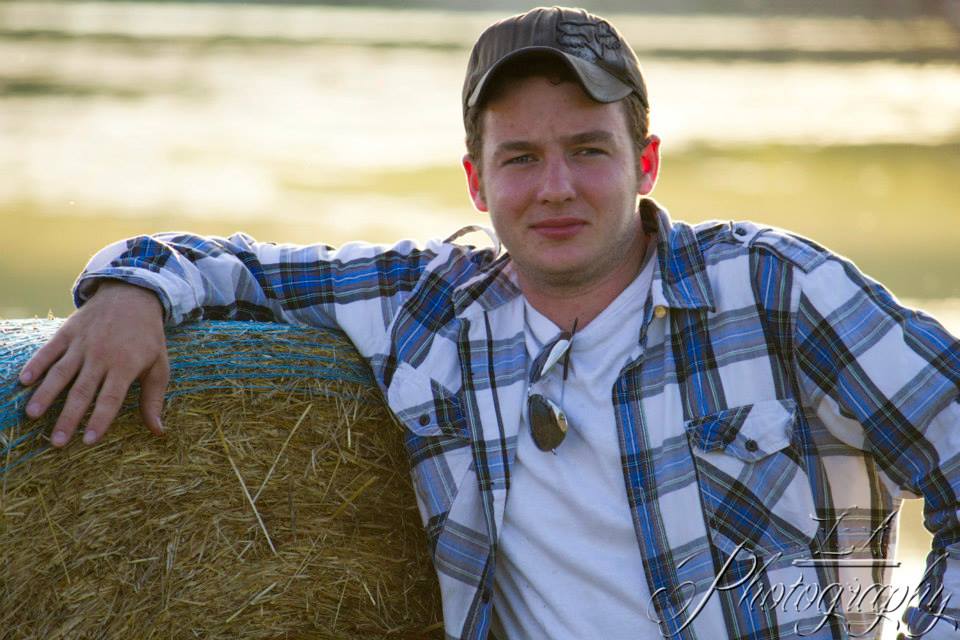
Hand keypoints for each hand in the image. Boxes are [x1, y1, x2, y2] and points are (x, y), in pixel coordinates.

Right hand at [18, 280, 169, 445]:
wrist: (133, 295)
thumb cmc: (148, 337)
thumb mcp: (159, 365)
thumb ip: (154, 399)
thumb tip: (158, 431)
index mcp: (126, 366)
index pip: (110, 398)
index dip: (100, 420)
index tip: (88, 441)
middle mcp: (101, 356)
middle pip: (82, 391)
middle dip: (68, 417)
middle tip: (56, 441)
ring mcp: (82, 343)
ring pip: (61, 372)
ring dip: (45, 394)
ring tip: (32, 415)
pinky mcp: (68, 332)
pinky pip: (49, 350)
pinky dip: (36, 364)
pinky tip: (24, 381)